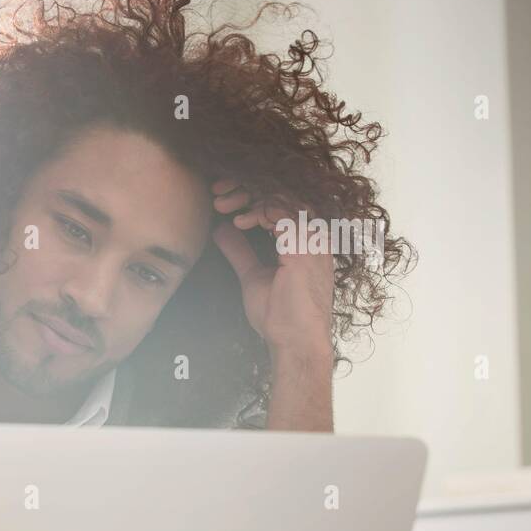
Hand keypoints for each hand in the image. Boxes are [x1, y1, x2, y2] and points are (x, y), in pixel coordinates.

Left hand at [210, 179, 334, 359]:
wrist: (294, 343)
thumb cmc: (279, 316)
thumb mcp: (252, 275)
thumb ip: (240, 251)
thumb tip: (223, 230)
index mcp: (305, 239)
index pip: (281, 201)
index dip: (250, 194)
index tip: (220, 198)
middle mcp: (314, 235)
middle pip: (283, 192)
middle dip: (246, 187)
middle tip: (217, 192)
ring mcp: (313, 240)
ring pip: (283, 197)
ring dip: (249, 197)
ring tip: (222, 205)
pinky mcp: (305, 248)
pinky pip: (284, 214)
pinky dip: (259, 213)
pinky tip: (238, 223)